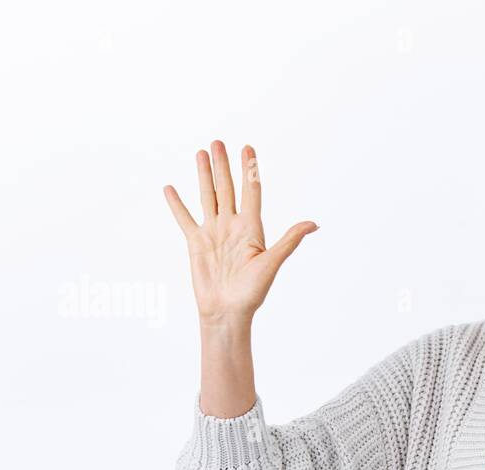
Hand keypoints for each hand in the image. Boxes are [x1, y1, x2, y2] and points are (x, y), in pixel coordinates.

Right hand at [163, 140, 317, 326]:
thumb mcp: (272, 263)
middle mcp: (232, 226)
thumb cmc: (252, 292)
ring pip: (208, 196)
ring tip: (201, 153)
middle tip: (219, 142)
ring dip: (204, 175)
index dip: (250, 170)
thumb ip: (289, 240)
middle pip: (228, 188)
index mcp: (252, 228)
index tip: (248, 149)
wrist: (228, 311)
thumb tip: (314, 224)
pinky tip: (170, 188)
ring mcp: (214, 232)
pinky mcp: (196, 242)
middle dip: (223, 165)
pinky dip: (177, 204)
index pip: (251, 192)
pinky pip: (184, 219)